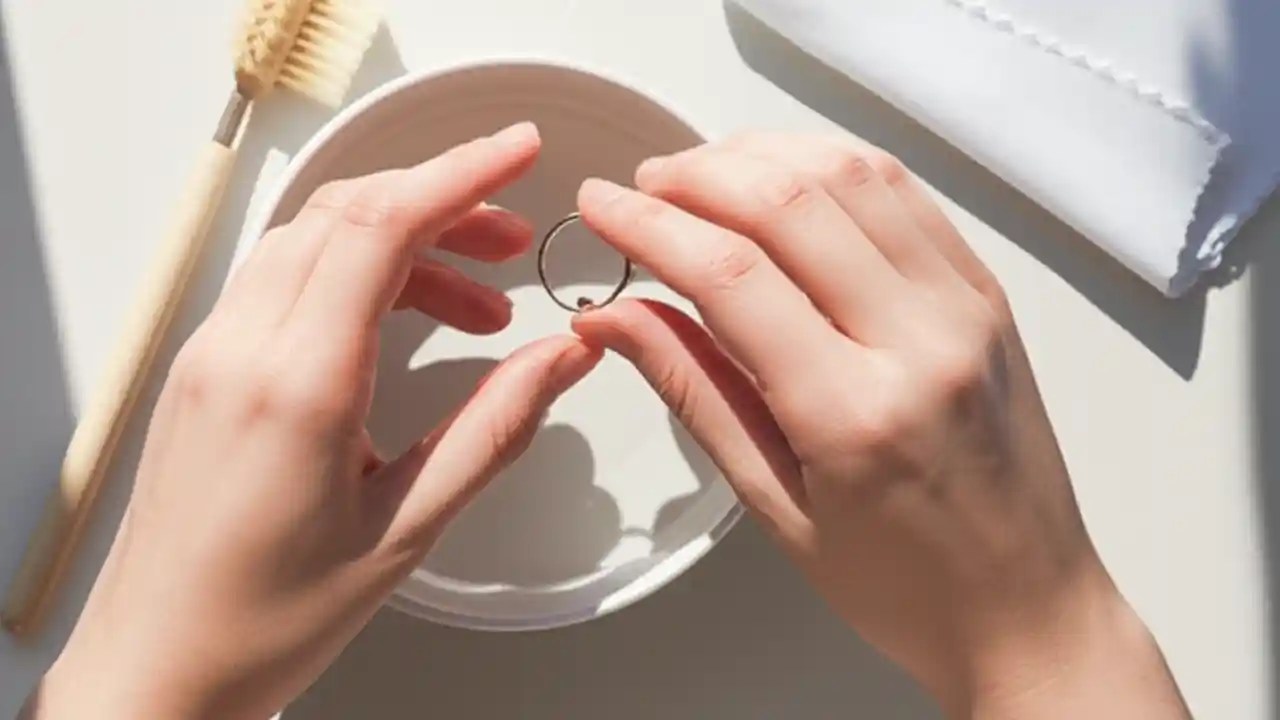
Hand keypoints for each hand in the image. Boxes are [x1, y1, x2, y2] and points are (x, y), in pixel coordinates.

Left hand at [34, 123, 600, 719]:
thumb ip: (493, 429)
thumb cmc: (263, 620)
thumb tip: (561, 359)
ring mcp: (214, 353)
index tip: (516, 152)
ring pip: (315, 240)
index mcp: (296, 386)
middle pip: (347, 214)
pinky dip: (358, 275)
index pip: (380, 226)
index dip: (459, 174)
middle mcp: (241, 350)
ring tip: (480, 299)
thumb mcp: (405, 530)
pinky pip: (287, 281)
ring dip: (403, 242)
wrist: (160, 667)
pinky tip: (407, 323)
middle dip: (443, 201)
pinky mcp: (207, 369)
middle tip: (513, 232)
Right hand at [572, 133, 1190, 718]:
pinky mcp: (989, 294)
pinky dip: (833, 164)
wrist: (1026, 608)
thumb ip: (695, 391)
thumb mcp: (774, 505)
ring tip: (701, 173)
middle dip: (697, 176)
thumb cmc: (901, 584)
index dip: (651, 226)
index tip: (602, 207)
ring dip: (763, 155)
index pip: (733, 276)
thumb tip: (613, 316)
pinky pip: (906, 194)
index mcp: (855, 413)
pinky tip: (785, 176)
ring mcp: (966, 308)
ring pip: (852, 175)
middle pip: (790, 203)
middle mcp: (922, 341)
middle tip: (641, 185)